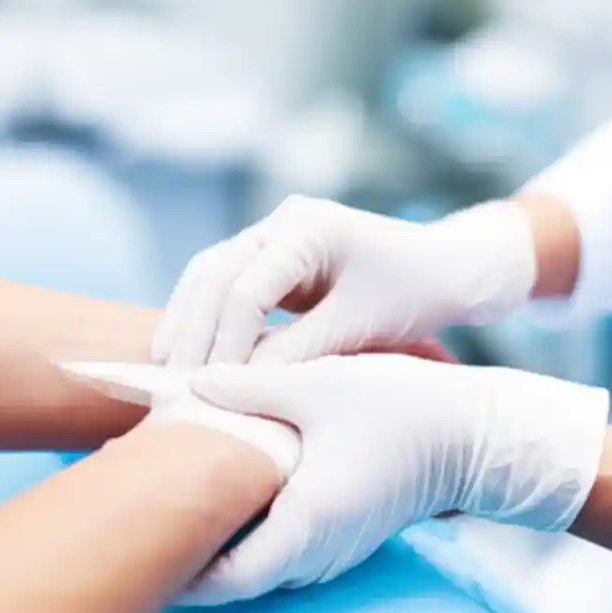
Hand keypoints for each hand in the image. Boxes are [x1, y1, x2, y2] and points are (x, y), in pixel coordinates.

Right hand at [152, 195, 536, 366]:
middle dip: (190, 332)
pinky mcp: (271, 259)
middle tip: (170, 385)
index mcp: (308, 228)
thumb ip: (299, 352)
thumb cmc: (415, 292)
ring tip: (165, 374)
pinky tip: (186, 357)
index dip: (225, 343)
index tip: (211, 390)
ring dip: (185, 324)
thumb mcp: (360, 326)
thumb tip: (237, 386)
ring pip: (207, 276)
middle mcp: (282, 223)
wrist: (446, 268)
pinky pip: (222, 286)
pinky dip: (203, 320)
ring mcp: (272, 236)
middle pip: (212, 274)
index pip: (246, 288)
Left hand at [176, 354, 608, 604]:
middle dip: (186, 549)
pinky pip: (282, 546)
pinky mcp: (343, 533)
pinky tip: (228, 484)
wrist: (475, 432)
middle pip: (234, 575)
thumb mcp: (319, 385)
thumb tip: (188, 383)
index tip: (134, 532)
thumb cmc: (404, 408)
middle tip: (142, 502)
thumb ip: (247, 386)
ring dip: (218, 539)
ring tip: (174, 491)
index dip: (174, 566)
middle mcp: (317, 551)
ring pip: (257, 562)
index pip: (224, 578)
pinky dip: (248, 528)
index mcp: (307, 524)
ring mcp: (333, 548)